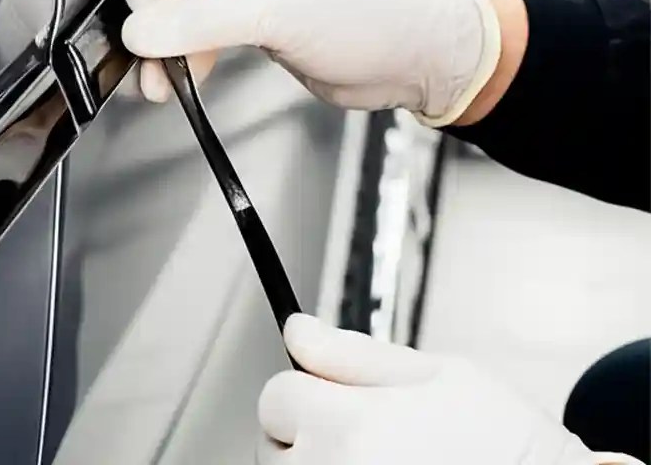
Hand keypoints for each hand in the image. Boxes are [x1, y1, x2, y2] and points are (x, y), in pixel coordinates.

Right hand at [121, 0, 501, 126]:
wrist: (408, 59)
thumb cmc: (365, 15)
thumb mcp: (272, 10)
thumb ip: (196, 19)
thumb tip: (137, 30)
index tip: (140, 24)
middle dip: (149, 21)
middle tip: (144, 59)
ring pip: (173, 9)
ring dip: (160, 48)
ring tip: (157, 83)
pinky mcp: (243, 18)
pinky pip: (192, 34)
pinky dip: (180, 59)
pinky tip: (177, 81)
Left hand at [256, 314, 642, 464]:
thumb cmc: (510, 447)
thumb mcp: (444, 376)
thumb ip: (357, 353)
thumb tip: (299, 330)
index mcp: (352, 428)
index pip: (277, 396)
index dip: (309, 387)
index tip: (338, 395)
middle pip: (272, 443)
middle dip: (309, 431)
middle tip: (371, 435)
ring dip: (319, 462)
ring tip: (380, 460)